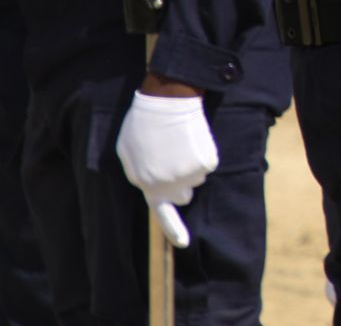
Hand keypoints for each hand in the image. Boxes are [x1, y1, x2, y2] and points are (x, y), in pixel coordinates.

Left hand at [114, 92, 217, 248]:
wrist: (167, 103)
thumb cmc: (142, 126)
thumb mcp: (127, 155)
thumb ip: (138, 175)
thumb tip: (150, 184)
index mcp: (149, 186)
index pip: (163, 215)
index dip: (175, 231)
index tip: (184, 243)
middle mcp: (171, 186)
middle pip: (184, 195)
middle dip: (180, 184)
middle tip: (171, 160)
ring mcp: (190, 175)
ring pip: (196, 178)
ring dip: (189, 165)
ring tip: (177, 143)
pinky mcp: (207, 162)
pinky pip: (207, 163)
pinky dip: (201, 153)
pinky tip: (190, 139)